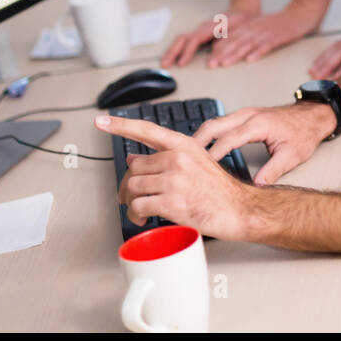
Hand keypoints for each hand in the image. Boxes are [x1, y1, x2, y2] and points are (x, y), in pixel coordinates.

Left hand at [95, 114, 256, 240]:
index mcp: (183, 145)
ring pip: (134, 187)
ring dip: (131, 203)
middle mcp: (178, 158)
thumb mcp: (196, 162)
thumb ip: (166, 157)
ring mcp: (175, 179)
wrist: (240, 209)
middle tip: (128, 197)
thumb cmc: (220, 189)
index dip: (121, 126)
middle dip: (128, 185)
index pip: (147, 130)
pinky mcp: (172, 202)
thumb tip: (133, 158)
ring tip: (138, 211)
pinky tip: (143, 219)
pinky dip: (136, 216)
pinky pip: (139, 206)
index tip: (101, 121)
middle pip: (134, 168)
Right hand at [161, 7, 257, 67]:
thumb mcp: (238, 32)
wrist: (242, 11)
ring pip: (181, 39)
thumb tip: (213, 60)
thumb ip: (225, 45)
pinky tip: (172, 57)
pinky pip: (184, 40)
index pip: (195, 40)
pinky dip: (176, 48)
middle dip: (172, 52)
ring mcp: (200, 29)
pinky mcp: (199, 33)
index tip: (181, 63)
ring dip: (172, 51)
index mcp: (211, 26)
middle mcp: (203, 27)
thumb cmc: (242, 22)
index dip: (187, 52)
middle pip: (183, 38)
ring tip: (164, 63)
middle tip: (165, 65)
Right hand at [192, 102, 335, 184]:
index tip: (198, 170)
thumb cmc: (304, 133)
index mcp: (258, 125)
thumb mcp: (291, 156)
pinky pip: (220, 124)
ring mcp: (244, 114)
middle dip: (195, 144)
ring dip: (199, 138)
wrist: (313, 116)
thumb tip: (256, 188)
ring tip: (186, 158)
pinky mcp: (244, 116)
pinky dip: (208, 135)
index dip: (211, 155)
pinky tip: (201, 149)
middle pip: (213, 127)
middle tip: (182, 162)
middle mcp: (247, 116)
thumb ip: (272, 172)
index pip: (227, 140)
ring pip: (213, 123)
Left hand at [204, 1, 324, 67]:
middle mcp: (255, 29)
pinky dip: (257, 52)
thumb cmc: (280, 23)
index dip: (219, 49)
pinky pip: (266, 45)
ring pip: (247, 44)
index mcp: (250, 26)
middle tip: (211, 65)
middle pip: (235, 41)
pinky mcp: (278, 37)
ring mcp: (266, 32)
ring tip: (225, 64)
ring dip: (235, 54)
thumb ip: (247, 34)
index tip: (210, 59)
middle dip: (222, 54)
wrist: (300, 13)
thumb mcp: (260, 26)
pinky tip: (250, 60)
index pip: (230, 37)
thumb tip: (232, 46)